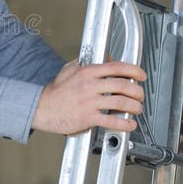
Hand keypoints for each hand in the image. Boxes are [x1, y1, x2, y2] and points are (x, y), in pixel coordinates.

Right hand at [32, 59, 146, 135]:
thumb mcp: (70, 69)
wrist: (42, 108)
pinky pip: (111, 121)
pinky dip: (124, 124)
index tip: (140, 75)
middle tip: (140, 95)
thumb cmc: (56, 91)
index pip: (116, 67)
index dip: (133, 70)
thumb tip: (106, 58)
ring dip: (134, 107)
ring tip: (137, 109)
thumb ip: (87, 63)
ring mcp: (89, 102)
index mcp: (87, 72)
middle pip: (122, 85)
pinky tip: (129, 124)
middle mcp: (90, 85)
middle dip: (137, 91)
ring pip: (120, 103)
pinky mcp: (87, 117)